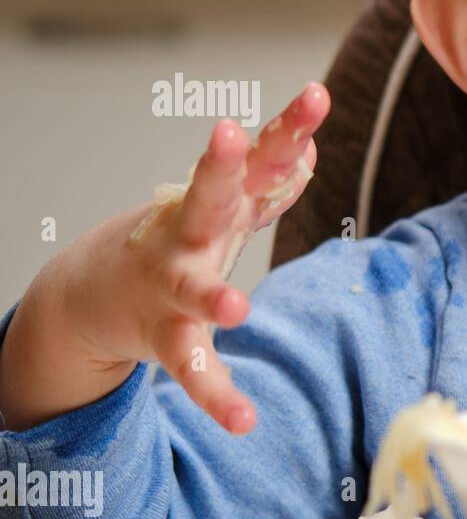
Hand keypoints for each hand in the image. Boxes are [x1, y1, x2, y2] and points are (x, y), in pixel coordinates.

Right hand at [68, 82, 330, 435]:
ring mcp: (172, 285)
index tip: (316, 96)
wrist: (97, 290)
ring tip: (237, 308)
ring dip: (213, 296)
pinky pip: (194, 369)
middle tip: (227, 133)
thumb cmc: (180, 239)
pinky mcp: (165, 336)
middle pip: (207, 195)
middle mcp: (190, 235)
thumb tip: (312, 135)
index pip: (259, 156)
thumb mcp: (228, 202)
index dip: (289, 126)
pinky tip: (243, 422)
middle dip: (220, 166)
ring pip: (192, 290)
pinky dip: (217, 396)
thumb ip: (272, 172)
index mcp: (218, 201)